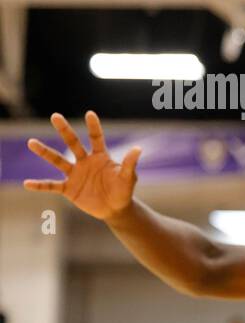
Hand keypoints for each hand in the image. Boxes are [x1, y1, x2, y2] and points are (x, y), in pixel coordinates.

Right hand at [23, 111, 141, 220]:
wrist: (115, 209)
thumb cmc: (123, 191)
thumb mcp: (128, 178)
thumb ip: (130, 164)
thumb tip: (138, 149)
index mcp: (101, 157)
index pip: (96, 138)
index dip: (94, 127)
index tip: (90, 113)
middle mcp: (85, 162)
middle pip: (73, 143)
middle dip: (65, 130)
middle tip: (55, 116)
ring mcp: (75, 174)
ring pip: (57, 160)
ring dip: (45, 152)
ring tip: (31, 142)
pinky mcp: (69, 189)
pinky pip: (51, 186)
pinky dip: (40, 185)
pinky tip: (28, 184)